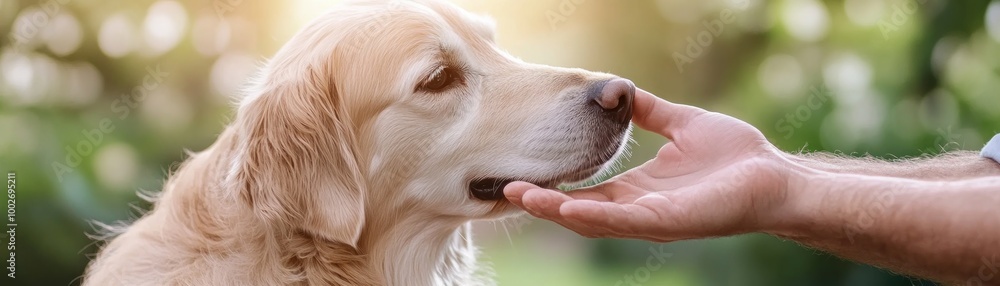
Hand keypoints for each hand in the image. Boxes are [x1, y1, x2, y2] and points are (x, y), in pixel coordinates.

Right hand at [504, 89, 794, 241]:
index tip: (521, 174)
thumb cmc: (735, 155)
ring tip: (522, 197)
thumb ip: (649, 112)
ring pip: (593, 220)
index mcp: (639, 189)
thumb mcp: (681, 123)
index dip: (554, 185)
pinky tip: (566, 207)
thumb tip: (621, 92)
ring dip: (556, 210)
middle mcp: (639, 208)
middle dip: (543, 202)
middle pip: (580, 210)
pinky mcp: (669, 222)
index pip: (586, 192)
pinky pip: (624, 220)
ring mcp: (652, 218)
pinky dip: (592, 215)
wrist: (775, 176)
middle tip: (505, 190)